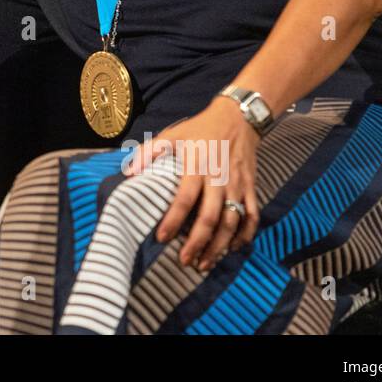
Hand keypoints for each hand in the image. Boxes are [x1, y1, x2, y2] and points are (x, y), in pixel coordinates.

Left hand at [122, 96, 260, 270]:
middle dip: (198, 242)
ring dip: (220, 246)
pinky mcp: (250, 188)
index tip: (161, 238)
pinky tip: (232, 249)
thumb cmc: (199, 129)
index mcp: (197, 165)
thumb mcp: (171, 135)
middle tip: (184, 261)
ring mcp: (237, 185)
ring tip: (204, 262)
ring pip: (232, 222)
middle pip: (211, 216)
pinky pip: (251, 216)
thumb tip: (129, 174)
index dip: (173, 220)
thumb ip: (148, 153)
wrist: (237, 118)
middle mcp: (219, 178)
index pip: (185, 198)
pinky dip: (245, 235)